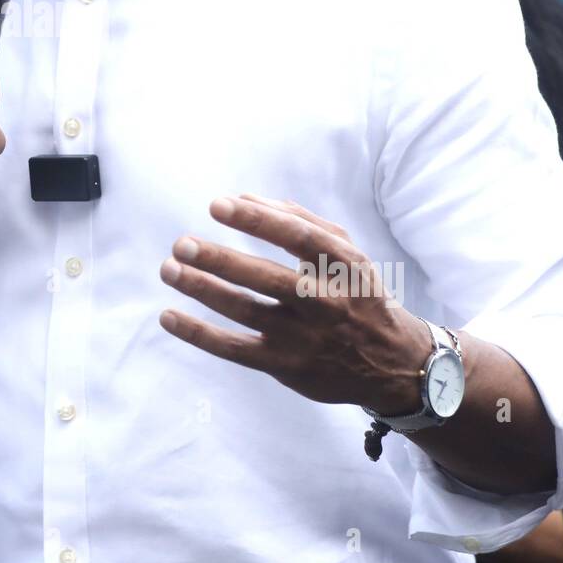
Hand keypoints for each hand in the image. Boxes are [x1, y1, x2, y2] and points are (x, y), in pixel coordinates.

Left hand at [158, 193, 429, 412]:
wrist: (393, 364)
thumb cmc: (357, 295)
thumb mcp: (346, 254)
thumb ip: (301, 221)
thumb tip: (246, 197)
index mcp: (342, 267)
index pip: (299, 238)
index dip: (257, 219)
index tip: (218, 204)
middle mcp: (326, 303)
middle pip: (267, 278)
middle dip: (220, 260)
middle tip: (181, 243)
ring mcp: (305, 338)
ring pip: (246, 312)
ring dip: (203, 290)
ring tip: (169, 270)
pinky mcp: (286, 365)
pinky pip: (236, 350)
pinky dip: (200, 334)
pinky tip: (169, 316)